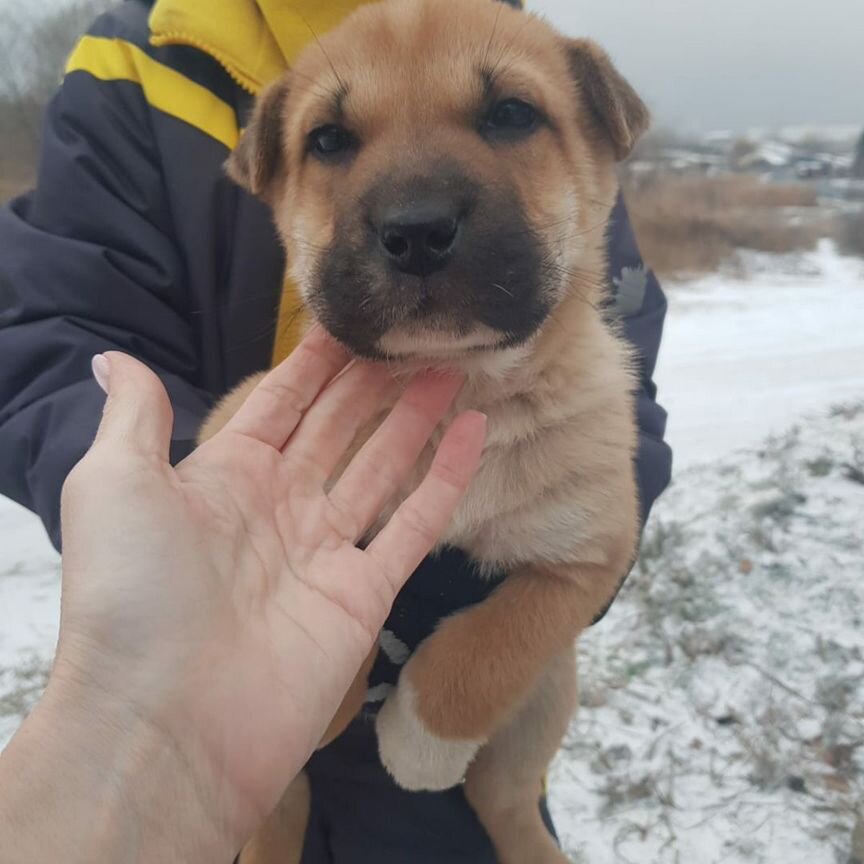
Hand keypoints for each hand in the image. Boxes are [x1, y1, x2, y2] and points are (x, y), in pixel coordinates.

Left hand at [4, 328, 484, 860]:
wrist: (165, 722)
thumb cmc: (132, 594)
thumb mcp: (113, 485)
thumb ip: (135, 416)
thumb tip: (116, 356)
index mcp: (224, 478)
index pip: (281, 404)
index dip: (317, 362)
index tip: (354, 319)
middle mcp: (279, 509)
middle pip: (339, 428)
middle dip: (376, 381)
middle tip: (417, 334)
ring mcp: (325, 552)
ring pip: (383, 467)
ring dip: (417, 418)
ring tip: (452, 369)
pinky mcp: (364, 594)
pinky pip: (415, 525)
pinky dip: (448, 479)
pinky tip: (473, 431)